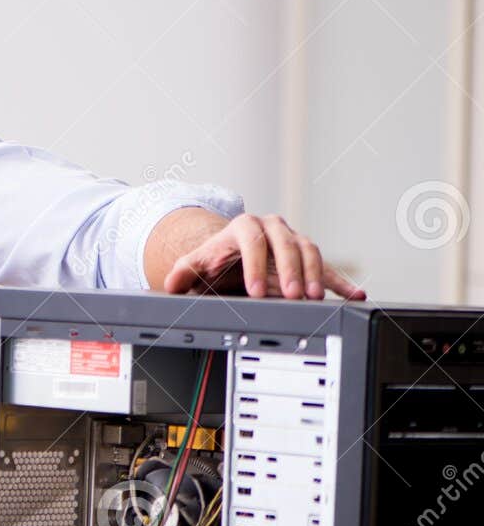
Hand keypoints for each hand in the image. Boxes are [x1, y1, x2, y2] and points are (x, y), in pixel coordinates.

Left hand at [159, 209, 364, 299]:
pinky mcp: (307, 256)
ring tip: (317, 298)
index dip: (255, 266)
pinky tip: (354, 295)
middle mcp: (272, 228)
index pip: (252, 242)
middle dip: (290, 272)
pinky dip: (341, 281)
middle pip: (286, 245)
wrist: (232, 254)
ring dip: (316, 275)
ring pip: (309, 252)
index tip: (255, 292)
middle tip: (292, 296)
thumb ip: (183, 272)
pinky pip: (327, 267)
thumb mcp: (196, 264)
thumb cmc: (215, 260)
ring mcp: (292, 240)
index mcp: (244, 227)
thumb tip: (171, 282)